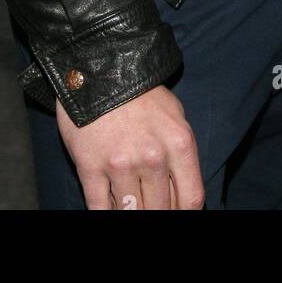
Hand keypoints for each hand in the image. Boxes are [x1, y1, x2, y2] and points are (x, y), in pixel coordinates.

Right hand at [55, 84, 203, 208]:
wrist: (99, 69)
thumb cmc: (140, 94)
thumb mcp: (174, 116)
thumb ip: (180, 155)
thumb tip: (180, 193)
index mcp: (179, 143)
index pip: (191, 199)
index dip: (183, 214)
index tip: (174, 211)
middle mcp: (153, 157)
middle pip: (160, 210)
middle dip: (155, 211)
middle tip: (149, 204)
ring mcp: (120, 164)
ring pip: (130, 213)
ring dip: (130, 211)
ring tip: (129, 201)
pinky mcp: (90, 167)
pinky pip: (99, 209)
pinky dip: (105, 213)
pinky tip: (109, 206)